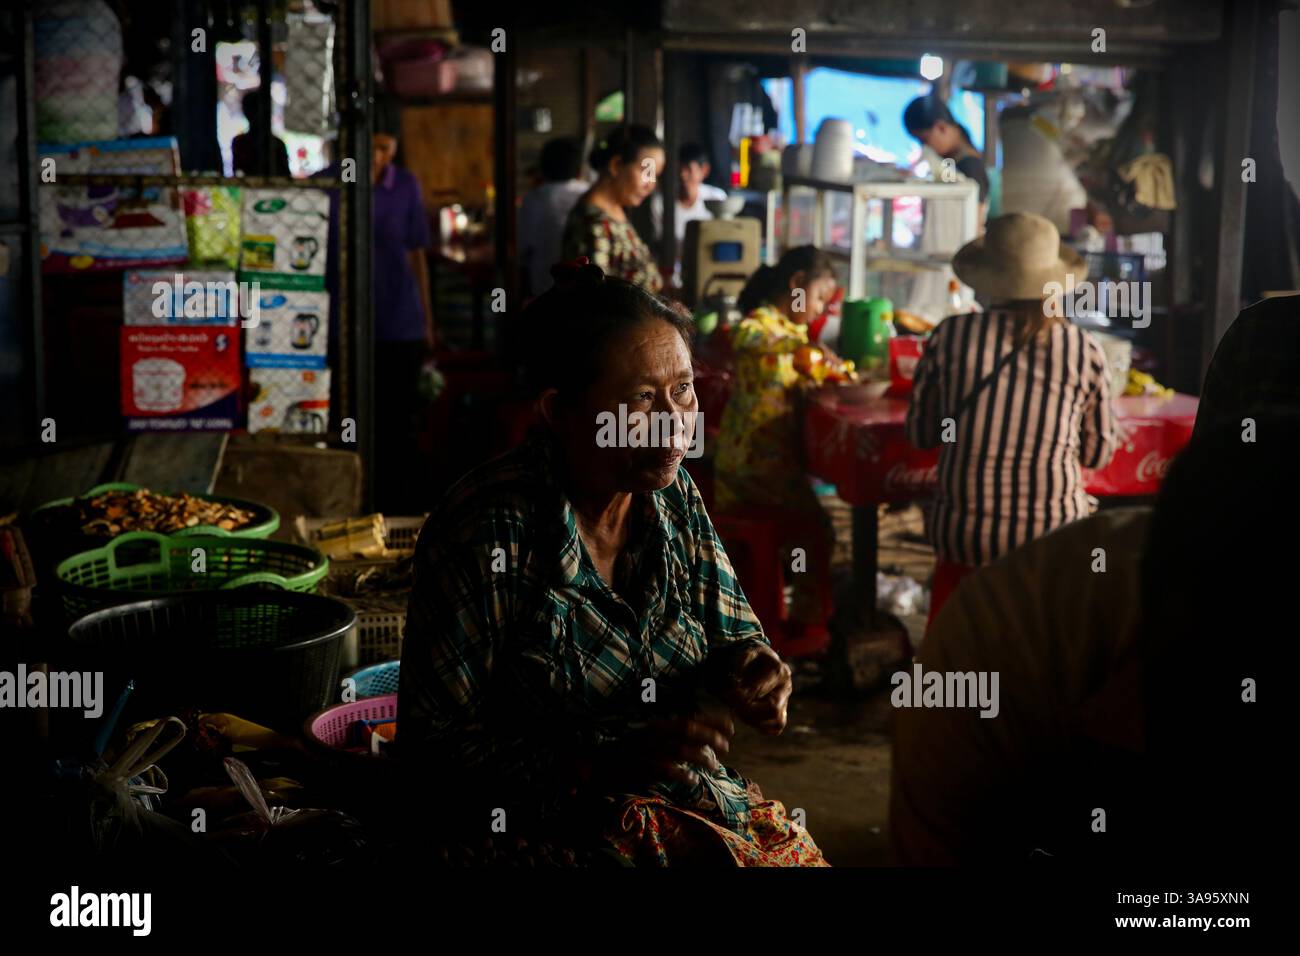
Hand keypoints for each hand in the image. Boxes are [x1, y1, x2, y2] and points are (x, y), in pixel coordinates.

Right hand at [598, 710, 734, 789]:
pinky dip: (683, 775)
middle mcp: (655, 733)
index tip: (731, 727)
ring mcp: (648, 750)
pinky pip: (667, 770)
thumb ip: (673, 734)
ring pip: (681, 749)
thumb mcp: (651, 737)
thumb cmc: (630, 752)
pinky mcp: (642, 768)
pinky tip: (692, 780)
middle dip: (711, 736)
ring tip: (713, 766)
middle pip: (687, 729)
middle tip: (726, 747)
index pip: (689, 716)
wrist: (600, 764)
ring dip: (701, 757)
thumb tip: (703, 735)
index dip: (712, 720)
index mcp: (659, 724)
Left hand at [717, 643, 792, 734]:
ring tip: (738, 710)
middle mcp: (786, 687)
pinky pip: (776, 727)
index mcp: (779, 671)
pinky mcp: (783, 712)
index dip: (740, 696)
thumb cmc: (750, 657)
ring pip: (777, 721)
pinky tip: (747, 716)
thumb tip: (736, 681)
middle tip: (732, 706)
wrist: (759, 661)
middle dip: (749, 711)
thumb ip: (740, 663)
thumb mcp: (745, 653)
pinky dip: (761, 726)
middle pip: (772, 708)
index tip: (725, 695)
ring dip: (754, 720)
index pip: (759, 690)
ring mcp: (786, 701)